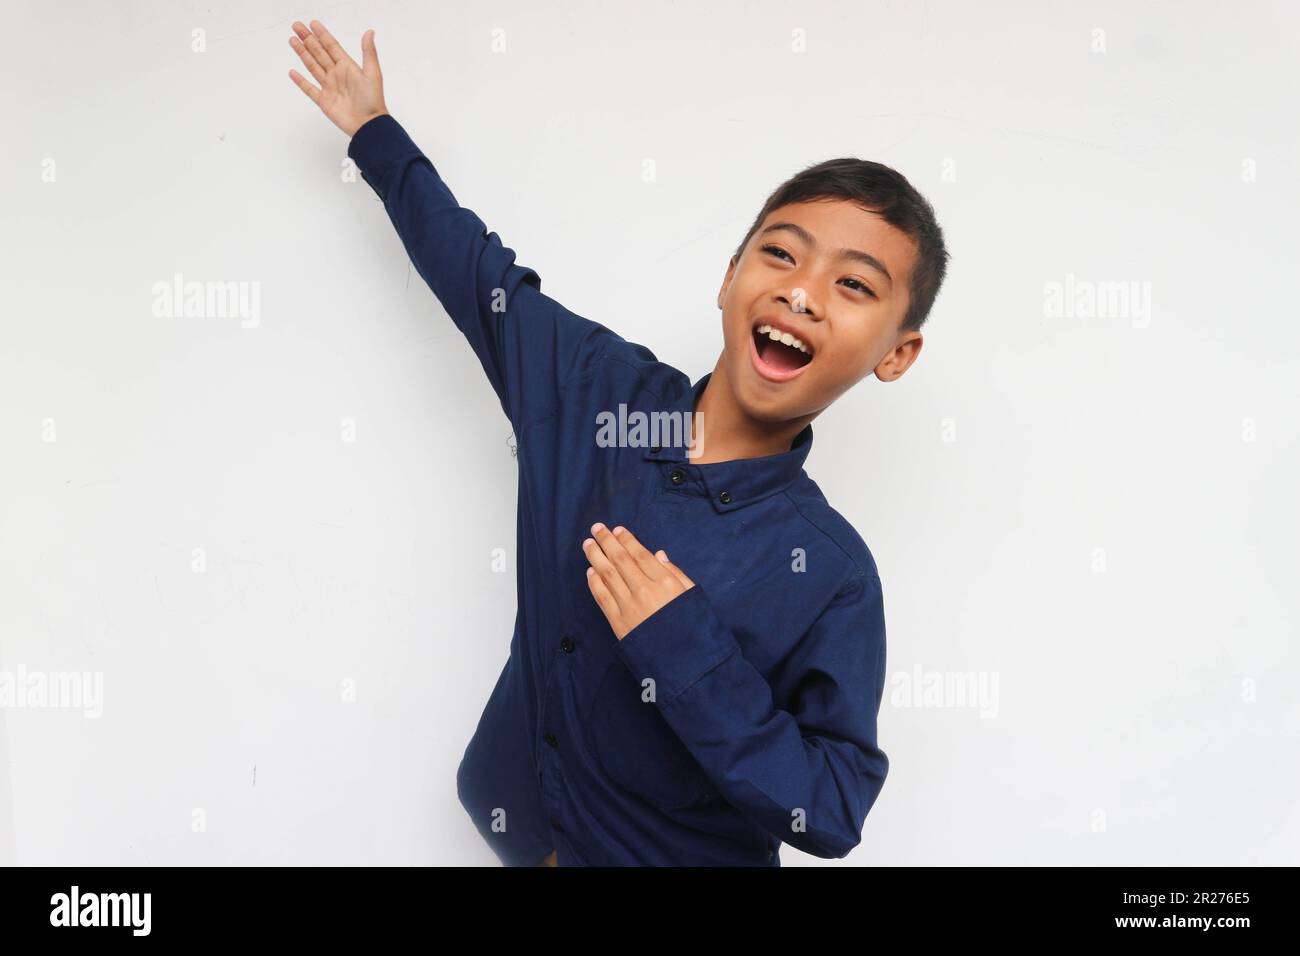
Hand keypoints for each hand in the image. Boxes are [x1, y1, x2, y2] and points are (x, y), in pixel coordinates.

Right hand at [287, 20, 387, 136]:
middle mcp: (337, 75)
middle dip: (308, 39)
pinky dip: (300, 81)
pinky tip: (293, 72)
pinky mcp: (324, 101)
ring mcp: (329, 87)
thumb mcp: (373, 73)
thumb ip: (369, 52)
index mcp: (347, 67)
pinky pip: (309, 89)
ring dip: (303, 53)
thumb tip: (369, 32)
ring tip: (293, 41)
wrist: (369, 125)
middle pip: (319, 53)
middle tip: (297, 26)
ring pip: (312, 66)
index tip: (312, 23)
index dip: (322, 34)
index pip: (332, 46)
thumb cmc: (373, 100)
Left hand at [582, 524, 693, 639]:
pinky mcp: (618, 622)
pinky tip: (590, 571)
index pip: (640, 555)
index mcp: (666, 583)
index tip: (617, 529)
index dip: (627, 540)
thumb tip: (658, 554)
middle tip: (596, 528)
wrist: (684, 662)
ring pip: (607, 575)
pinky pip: (602, 597)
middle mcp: (645, 591)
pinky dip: (594, 582)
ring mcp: (629, 606)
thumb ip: (676, 573)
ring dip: (595, 557)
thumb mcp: (693, 597)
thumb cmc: (693, 628)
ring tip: (588, 544)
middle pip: (620, 560)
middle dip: (606, 542)